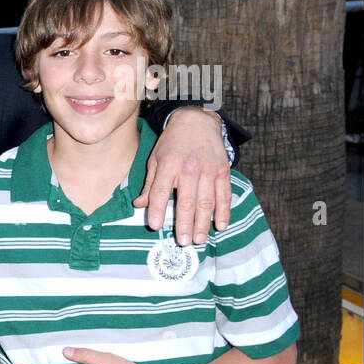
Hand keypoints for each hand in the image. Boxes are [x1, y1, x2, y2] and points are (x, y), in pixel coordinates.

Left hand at [134, 107, 231, 244]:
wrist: (197, 121)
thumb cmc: (172, 143)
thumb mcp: (155, 159)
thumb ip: (149, 184)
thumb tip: (139, 205)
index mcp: (169, 165)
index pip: (160, 191)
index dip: (157, 209)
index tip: (155, 226)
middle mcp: (189, 168)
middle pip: (187, 201)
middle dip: (184, 224)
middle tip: (182, 241)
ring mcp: (209, 170)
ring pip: (207, 201)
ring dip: (203, 223)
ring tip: (198, 239)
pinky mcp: (223, 171)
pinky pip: (224, 195)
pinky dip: (224, 212)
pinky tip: (220, 226)